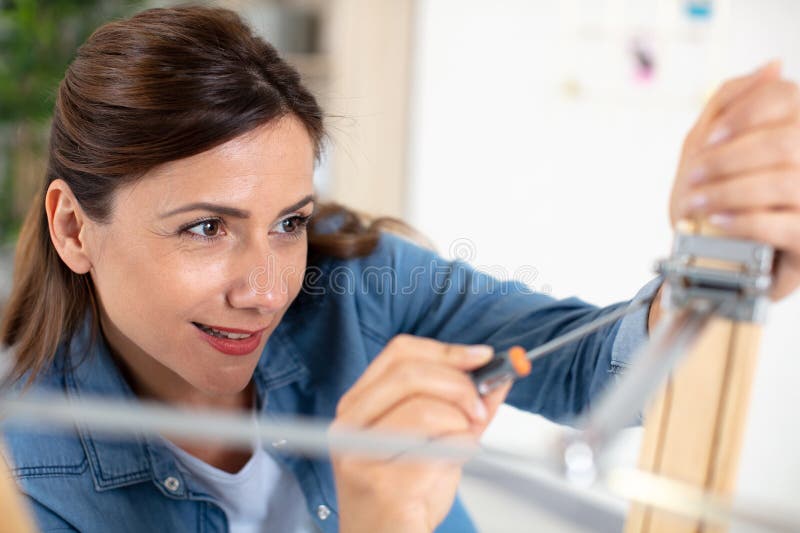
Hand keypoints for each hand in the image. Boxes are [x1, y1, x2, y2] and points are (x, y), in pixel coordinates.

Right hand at [331, 335, 510, 532]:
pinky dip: (458, 451)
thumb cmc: (403, 493)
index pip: (399, 353)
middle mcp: (350, 423)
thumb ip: (463, 406)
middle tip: (480, 408)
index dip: (445, 350)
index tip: (480, 358)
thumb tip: (496, 377)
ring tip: (464, 443)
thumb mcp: (435, 439)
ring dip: (459, 424)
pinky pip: (434, 450)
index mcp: (359, 403)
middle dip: (459, 386)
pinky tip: (453, 464)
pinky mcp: (380, 482)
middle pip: (410, 374)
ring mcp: (359, 453)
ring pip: (423, 410)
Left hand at [669, 61, 799, 299]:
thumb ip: (730, 101)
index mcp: (795, 128)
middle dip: (729, 159)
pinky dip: (743, 220)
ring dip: (728, 191)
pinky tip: (719, 221)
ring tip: (698, 201)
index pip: (787, 98)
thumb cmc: (714, 194)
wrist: (712, 254)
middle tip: (694, 176)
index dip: (745, 115)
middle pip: (785, 142)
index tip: (709, 139)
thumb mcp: (707, 144)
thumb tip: (772, 67)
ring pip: (785, 183)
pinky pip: (785, 225)